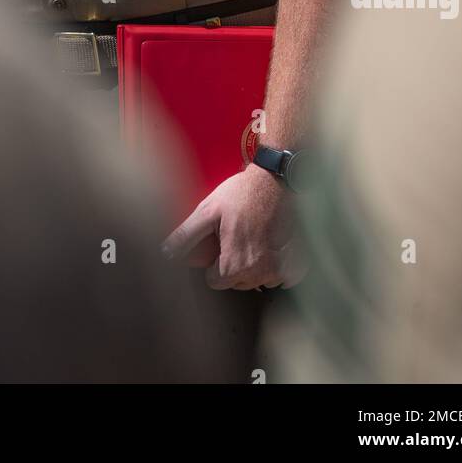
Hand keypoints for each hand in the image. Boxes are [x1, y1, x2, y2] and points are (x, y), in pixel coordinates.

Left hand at [161, 165, 307, 290]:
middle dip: (233, 264)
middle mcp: (260, 274)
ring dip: (253, 265)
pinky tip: (272, 244)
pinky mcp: (296, 265)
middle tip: (236, 235)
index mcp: (235, 265)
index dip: (213, 262)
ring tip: (254, 237)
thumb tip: (165, 254)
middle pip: (236, 282)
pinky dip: (275, 265)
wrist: (278, 180)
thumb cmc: (243, 193)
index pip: (214, 281)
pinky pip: (281, 277)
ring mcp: (280, 271)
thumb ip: (186, 236)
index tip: (220, 243)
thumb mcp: (208, 210)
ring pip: (258, 280)